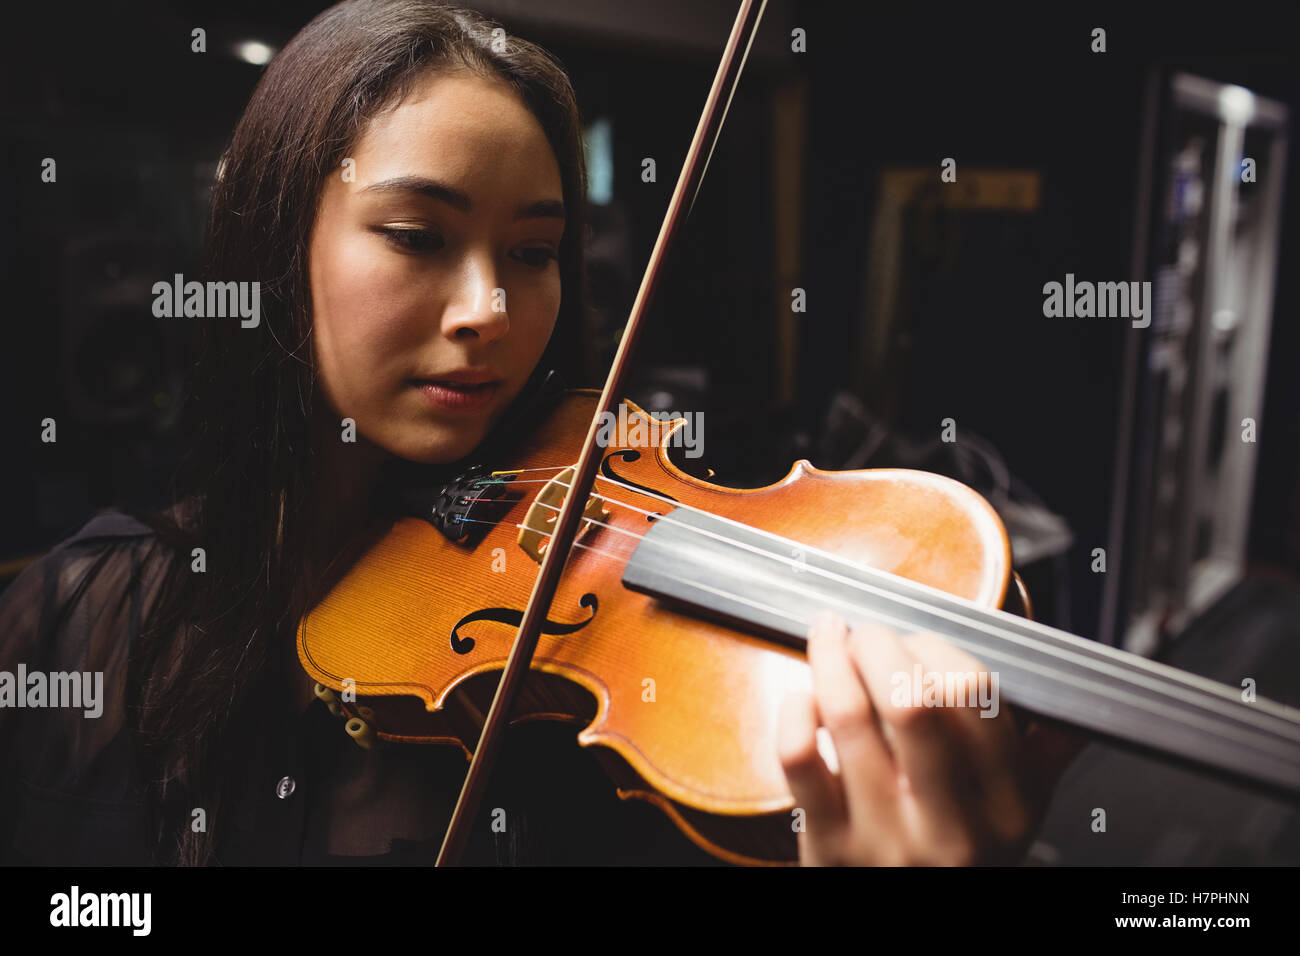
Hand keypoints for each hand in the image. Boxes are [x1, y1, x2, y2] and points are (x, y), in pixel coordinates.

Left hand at [777, 610, 1082, 864]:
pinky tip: (805, 696)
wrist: (909, 933)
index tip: (918, 639)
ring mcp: (885, 837)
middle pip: (909, 696)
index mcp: (1007, 805)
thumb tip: (1083, 695)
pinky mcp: (827, 846)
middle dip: (880, 643)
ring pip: (848, 716)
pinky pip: (799, 758)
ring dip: (832, 659)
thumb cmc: (959, 859)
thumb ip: (1045, 752)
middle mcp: (950, 824)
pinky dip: (795, 710)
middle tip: (868, 633)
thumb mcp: (1018, 816)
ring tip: (830, 638)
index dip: (937, 646)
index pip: (975, 694)